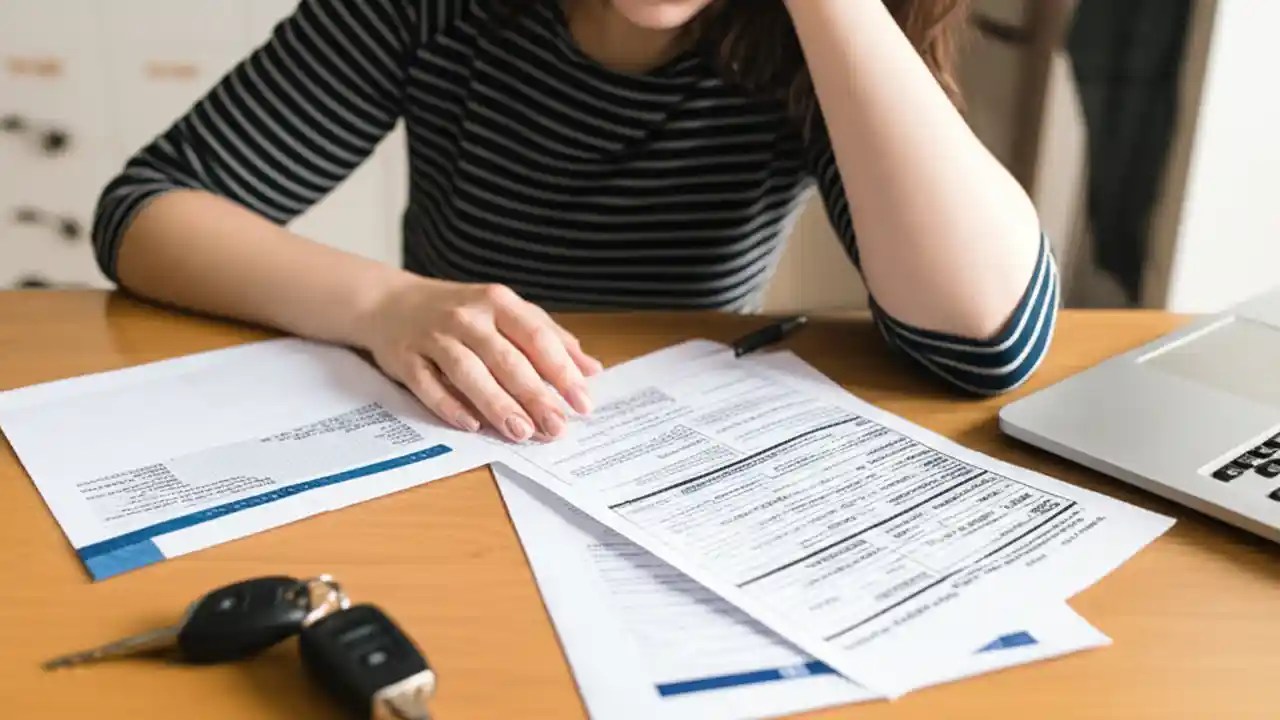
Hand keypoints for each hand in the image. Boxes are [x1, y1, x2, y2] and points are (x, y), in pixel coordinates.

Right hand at [361, 276, 602, 440]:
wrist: (390, 302)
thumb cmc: (461, 312)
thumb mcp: (507, 313)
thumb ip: (550, 338)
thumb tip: (591, 370)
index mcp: (498, 302)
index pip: (536, 337)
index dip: (562, 371)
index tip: (582, 403)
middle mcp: (467, 316)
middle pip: (506, 359)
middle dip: (534, 396)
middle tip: (556, 427)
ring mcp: (434, 336)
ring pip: (468, 372)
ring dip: (496, 403)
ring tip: (521, 431)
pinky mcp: (405, 358)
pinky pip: (428, 385)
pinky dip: (449, 405)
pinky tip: (471, 425)